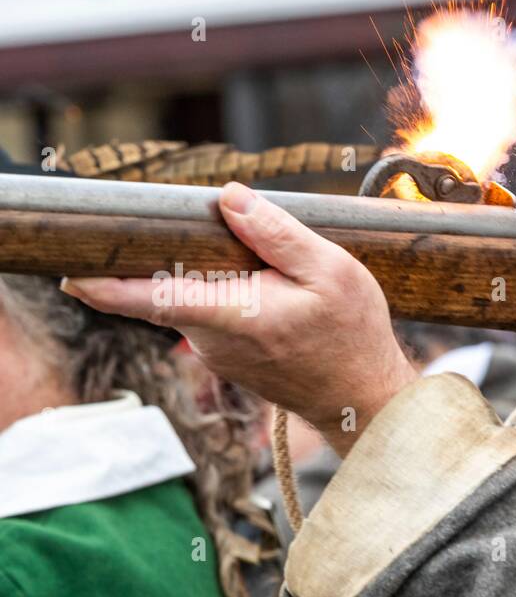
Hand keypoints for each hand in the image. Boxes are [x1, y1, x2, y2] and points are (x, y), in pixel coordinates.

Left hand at [62, 182, 415, 455]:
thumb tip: (229, 198)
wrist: (363, 398)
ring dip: (215, 275)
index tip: (72, 275)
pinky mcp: (225, 358)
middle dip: (183, 252)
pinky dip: (227, 294)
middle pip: (172, 284)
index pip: (155, 297)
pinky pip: (209, 312)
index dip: (108, 285)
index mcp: (236, 316)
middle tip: (223, 233)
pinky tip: (273, 295)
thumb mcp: (332, 272)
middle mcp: (214, 340)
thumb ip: (278, 234)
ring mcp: (216, 353)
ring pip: (193, 297)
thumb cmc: (352, 336)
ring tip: (273, 274)